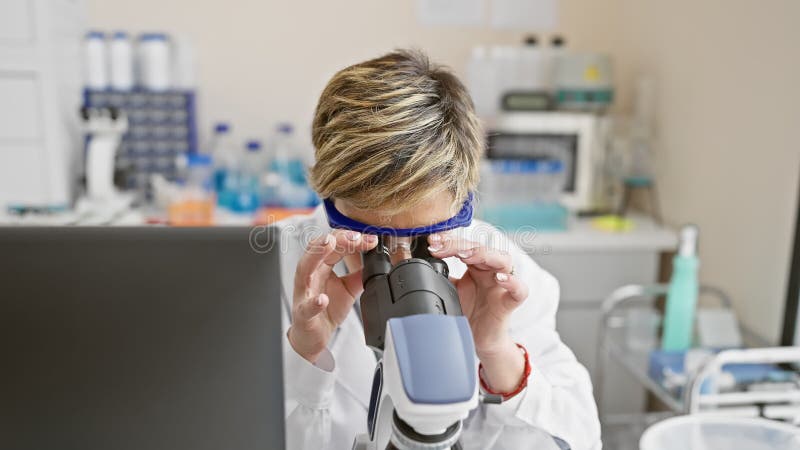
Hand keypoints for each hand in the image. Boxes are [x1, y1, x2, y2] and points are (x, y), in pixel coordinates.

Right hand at [287, 230, 377, 362]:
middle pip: (319, 249)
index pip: (335, 245)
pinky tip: (322, 299)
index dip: (352, 239)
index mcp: (321, 267)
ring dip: (317, 254)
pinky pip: (307, 307)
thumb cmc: (326, 310)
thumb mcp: (348, 289)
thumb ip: (359, 274)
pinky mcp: (303, 314)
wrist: (314, 336)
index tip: (371, 240)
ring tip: (330, 244)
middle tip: (355, 236)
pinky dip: (314, 302)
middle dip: (337, 239)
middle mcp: (310, 275)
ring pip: (305, 268)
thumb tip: (375, 261)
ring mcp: (304, 294)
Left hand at [428, 232, 527, 391]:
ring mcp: (501, 285)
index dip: (448, 242)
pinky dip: (512, 282)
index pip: (464, 246)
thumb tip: (414, 264)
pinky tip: (500, 278)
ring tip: (466, 255)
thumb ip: (439, 277)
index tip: (431, 242)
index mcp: (475, 266)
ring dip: (484, 254)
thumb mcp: (448, 292)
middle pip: (481, 248)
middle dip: (460, 244)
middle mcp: (490, 271)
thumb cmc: (468, 313)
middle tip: (441, 246)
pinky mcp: (509, 302)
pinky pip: (519, 289)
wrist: (479, 341)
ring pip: (503, 260)